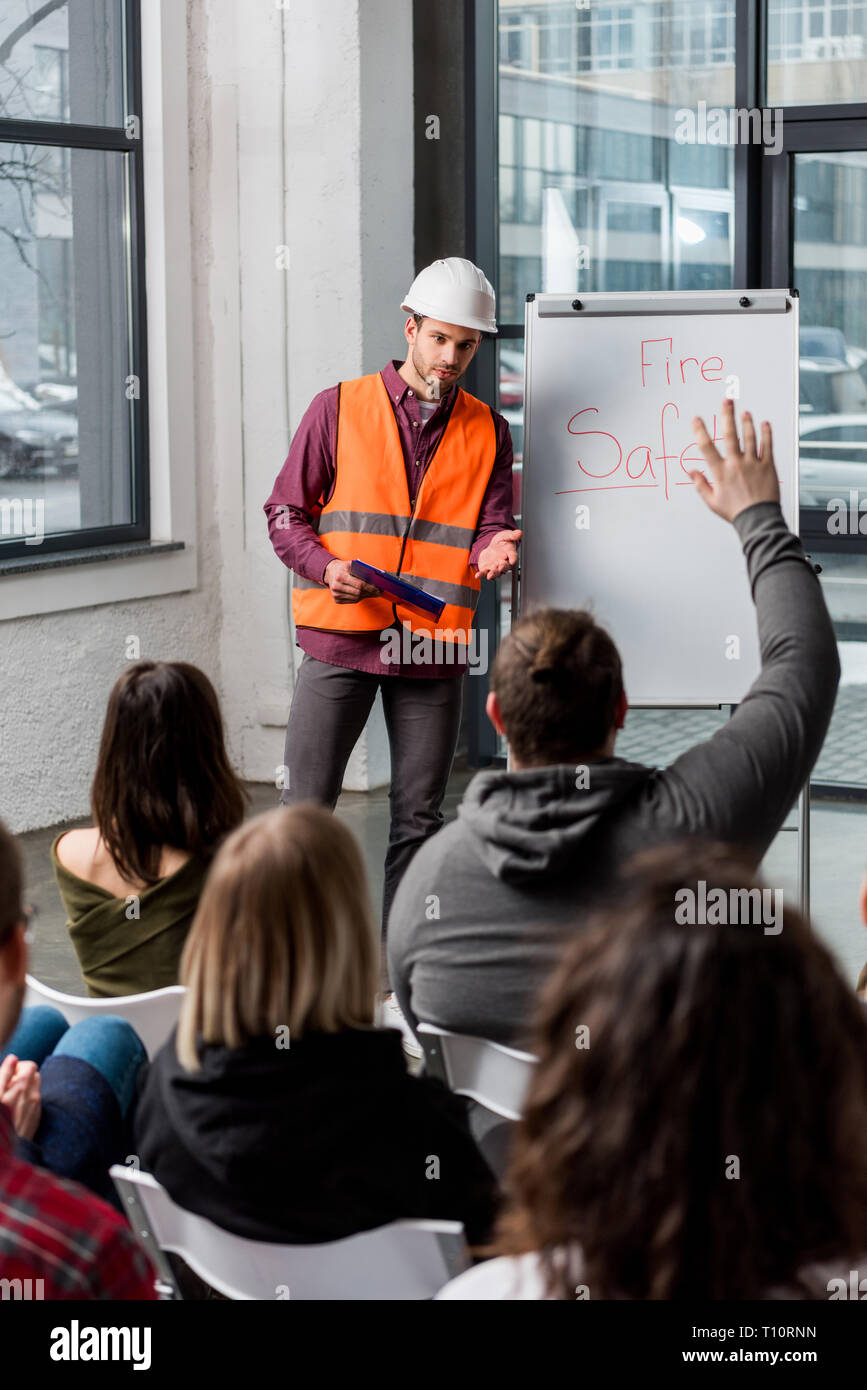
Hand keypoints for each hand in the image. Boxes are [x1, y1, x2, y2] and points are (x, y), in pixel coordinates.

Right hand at [0, 1054, 41, 1140]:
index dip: (17, 1068)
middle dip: (21, 1078)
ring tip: (9, 1099)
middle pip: (34, 1076)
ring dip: (25, 1089)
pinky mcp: (35, 1121)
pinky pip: (35, 1104)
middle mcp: (33, 1097)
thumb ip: (4, 1074)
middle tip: (6, 1087)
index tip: (6, 1077)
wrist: (4, 1155)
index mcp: (23, 1087)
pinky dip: (26, 1101)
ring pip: (35, 1090)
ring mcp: (35, 1109)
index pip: (30, 1066)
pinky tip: (14, 1111)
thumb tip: (13, 1058)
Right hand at [323, 559, 381, 604]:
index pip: (359, 584)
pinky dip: (360, 598)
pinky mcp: (337, 600)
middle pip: (358, 592)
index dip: (370, 587)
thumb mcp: (352, 564)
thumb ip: (362, 570)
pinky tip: (366, 594)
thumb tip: (375, 578)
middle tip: (379, 592)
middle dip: (370, 592)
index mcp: (340, 576)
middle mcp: (336, 586)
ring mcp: (336, 594)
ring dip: (366, 595)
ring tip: (374, 593)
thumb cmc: (343, 568)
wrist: (331, 572)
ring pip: (356, 598)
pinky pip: (352, 601)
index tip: (378, 588)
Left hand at [475, 529, 521, 580]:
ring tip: (490, 576)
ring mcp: (495, 567)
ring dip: (493, 575)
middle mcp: (504, 562)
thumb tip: (519, 533)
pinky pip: (484, 573)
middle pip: (504, 567)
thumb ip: (512, 535)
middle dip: (502, 568)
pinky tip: (478, 575)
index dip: (513, 558)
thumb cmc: (502, 542)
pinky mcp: (486, 569)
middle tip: (501, 567)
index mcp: (510, 554)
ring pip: (495, 572)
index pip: (513, 556)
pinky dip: (481, 575)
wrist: (493, 546)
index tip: (512, 560)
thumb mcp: (506, 535)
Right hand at [689, 399, 779, 522]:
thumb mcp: (712, 501)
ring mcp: (753, 463)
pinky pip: (767, 446)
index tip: (696, 419)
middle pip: (730, 435)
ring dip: (747, 422)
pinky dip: (766, 433)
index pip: (707, 448)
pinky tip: (765, 424)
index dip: (700, 431)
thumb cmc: (734, 511)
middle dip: (727, 415)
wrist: (757, 519)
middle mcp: (736, 464)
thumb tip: (690, 471)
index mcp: (721, 472)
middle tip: (726, 401)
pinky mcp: (768, 466)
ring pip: (749, 437)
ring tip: (745, 412)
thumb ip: (701, 484)